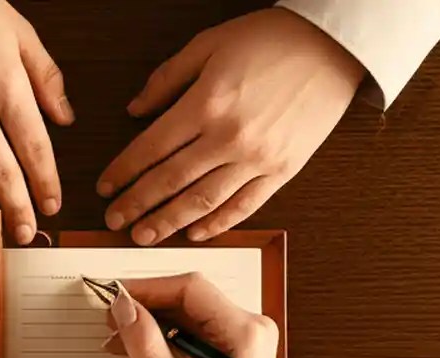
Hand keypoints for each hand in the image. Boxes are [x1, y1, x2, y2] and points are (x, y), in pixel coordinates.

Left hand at [98, 9, 363, 243]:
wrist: (333, 45)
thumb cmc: (272, 39)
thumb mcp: (208, 45)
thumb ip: (167, 80)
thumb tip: (135, 111)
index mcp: (206, 104)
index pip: (151, 148)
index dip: (123, 172)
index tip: (105, 188)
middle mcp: (230, 136)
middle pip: (170, 181)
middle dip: (137, 205)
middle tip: (114, 221)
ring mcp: (258, 158)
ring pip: (203, 201)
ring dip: (169, 222)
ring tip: (144, 235)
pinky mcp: (283, 170)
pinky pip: (244, 206)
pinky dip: (217, 223)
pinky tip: (195, 233)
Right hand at [107, 274, 283, 357]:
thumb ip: (147, 347)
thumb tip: (123, 308)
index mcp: (245, 332)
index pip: (190, 288)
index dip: (147, 289)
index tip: (114, 297)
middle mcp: (250, 327)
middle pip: (188, 298)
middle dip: (146, 307)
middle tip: (110, 320)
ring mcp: (244, 339)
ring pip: (188, 314)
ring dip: (152, 324)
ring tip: (118, 339)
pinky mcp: (234, 350)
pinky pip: (194, 331)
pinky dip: (165, 338)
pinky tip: (140, 349)